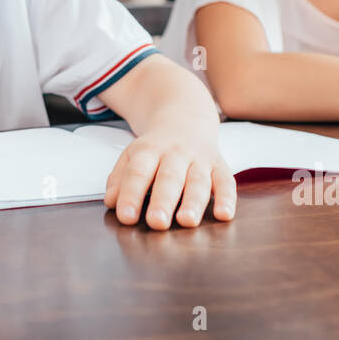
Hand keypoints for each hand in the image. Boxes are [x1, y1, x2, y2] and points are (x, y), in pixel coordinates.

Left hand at [104, 124, 236, 229]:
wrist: (185, 117)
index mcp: (149, 150)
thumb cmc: (155, 147)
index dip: (131, 194)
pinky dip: (227, 198)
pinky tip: (224, 215)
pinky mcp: (219, 165)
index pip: (138, 172)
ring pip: (198, 182)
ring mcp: (199, 159)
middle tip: (157, 222)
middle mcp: (175, 154)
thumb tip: (111, 202)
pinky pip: (226, 181)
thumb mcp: (132, 155)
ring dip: (193, 202)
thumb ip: (119, 178)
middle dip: (163, 201)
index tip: (126, 217)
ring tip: (186, 221)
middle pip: (169, 178)